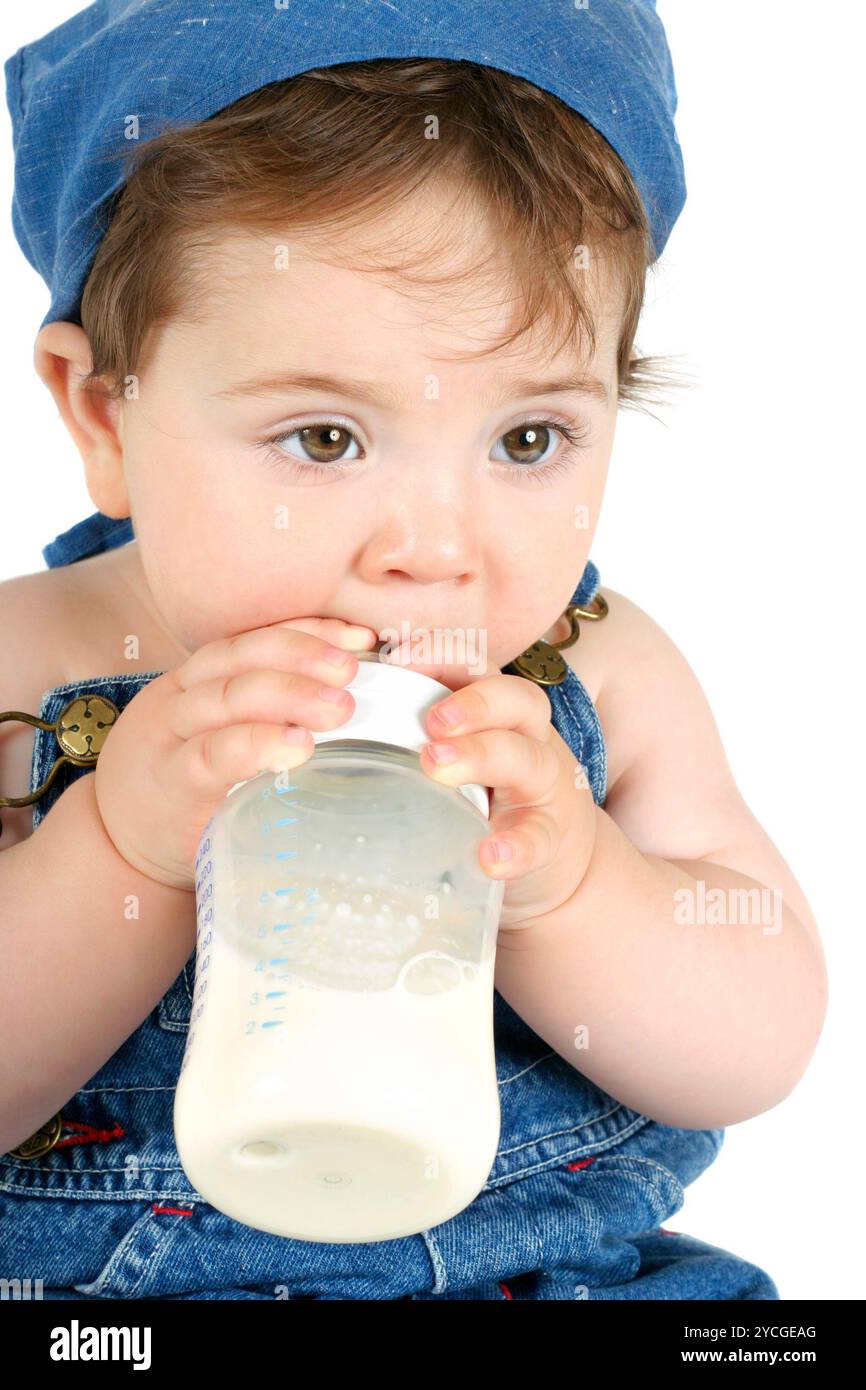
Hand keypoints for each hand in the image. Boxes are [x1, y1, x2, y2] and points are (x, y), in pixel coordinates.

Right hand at [94, 617, 378, 890]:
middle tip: (352, 671)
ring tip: (340, 708)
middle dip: (304, 656)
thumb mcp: (217, 732)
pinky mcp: (173, 784)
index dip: (307, 630)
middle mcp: (183, 696)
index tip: (360, 636)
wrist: (120, 840)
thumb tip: (352, 697)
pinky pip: (213, 755)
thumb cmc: (189, 782)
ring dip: (290, 695)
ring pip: (229, 697)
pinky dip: (257, 745)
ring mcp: (173, 738)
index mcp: (200, 678)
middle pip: (243, 657)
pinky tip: (297, 749)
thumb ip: (266, 712)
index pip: (254, 638)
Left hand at [419, 672, 597, 931]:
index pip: (479, 667)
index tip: (400, 659)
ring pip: (525, 757)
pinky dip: (515, 846)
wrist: (560, 855)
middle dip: (472, 703)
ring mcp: (543, 786)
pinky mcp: (551, 837)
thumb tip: (329, 721)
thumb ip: (414, 734)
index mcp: (499, 711)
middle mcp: (528, 737)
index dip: (445, 656)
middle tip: (431, 721)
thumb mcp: (464, 752)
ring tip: (437, 766)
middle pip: (514, 700)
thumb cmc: (492, 793)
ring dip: (481, 755)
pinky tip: (489, 857)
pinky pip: (538, 836)